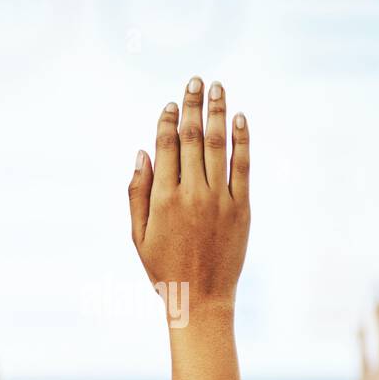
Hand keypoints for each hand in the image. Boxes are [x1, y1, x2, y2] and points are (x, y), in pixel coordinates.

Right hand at [127, 78, 249, 379]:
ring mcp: (218, 199)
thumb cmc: (164, 269)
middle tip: (196, 80)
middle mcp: (190, 194)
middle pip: (191, 138)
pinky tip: (239, 118)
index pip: (165, 146)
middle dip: (192, 105)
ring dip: (217, 112)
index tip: (170, 102)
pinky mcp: (241, 208)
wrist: (200, 299)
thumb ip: (137, 193)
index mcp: (162, 199)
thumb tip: (142, 153)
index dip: (166, 119)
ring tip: (218, 88)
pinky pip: (242, 166)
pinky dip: (241, 140)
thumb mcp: (138, 235)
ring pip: (217, 145)